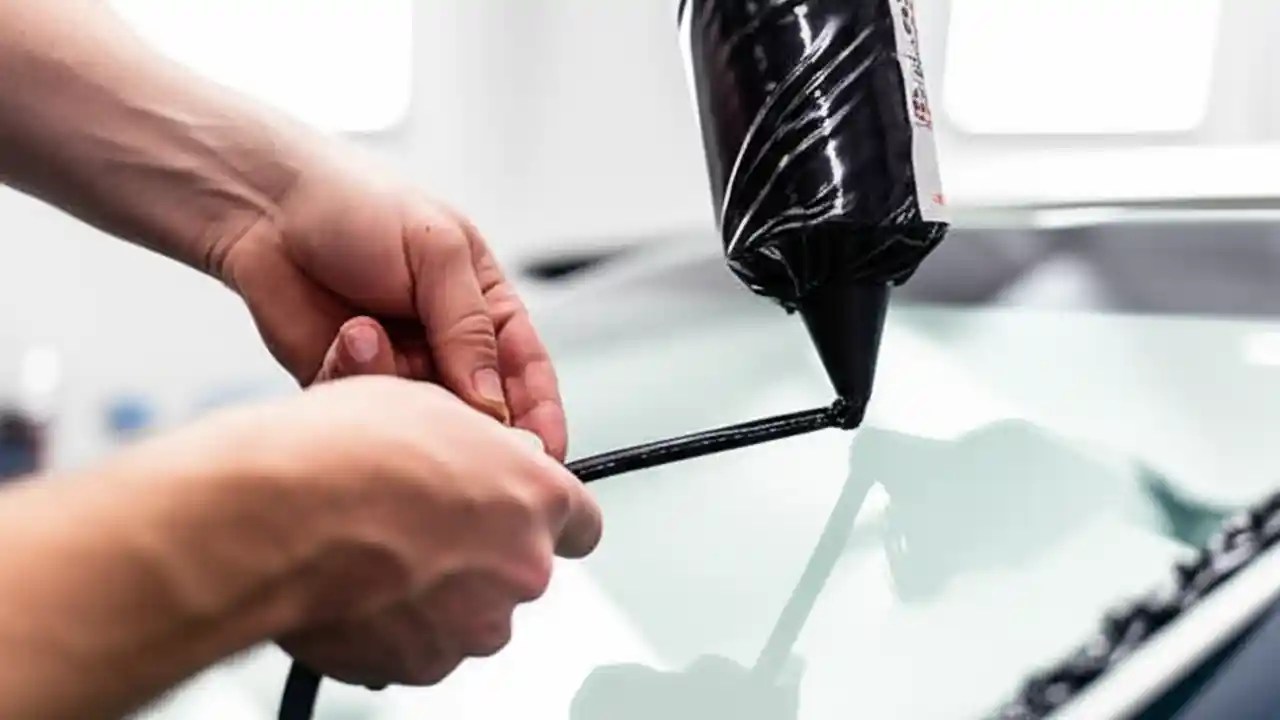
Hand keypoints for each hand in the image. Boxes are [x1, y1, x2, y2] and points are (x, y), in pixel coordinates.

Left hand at [210, 146, 568, 459]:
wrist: (266, 206)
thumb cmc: (359, 206)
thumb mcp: (438, 253)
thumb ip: (470, 330)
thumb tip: (495, 405)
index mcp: (486, 310)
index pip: (528, 375)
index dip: (542, 418)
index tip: (546, 458)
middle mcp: (447, 347)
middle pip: (481, 414)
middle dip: (474, 426)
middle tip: (462, 433)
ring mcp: (399, 370)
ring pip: (422, 420)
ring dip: (404, 390)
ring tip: (371, 332)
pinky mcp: (349, 386)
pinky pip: (365, 413)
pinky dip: (356, 377)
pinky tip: (346, 332)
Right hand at [222, 373, 599, 685]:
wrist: (271, 518)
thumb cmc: (341, 455)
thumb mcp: (429, 405)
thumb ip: (483, 444)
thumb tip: (498, 452)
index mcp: (535, 498)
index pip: (581, 522)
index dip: (544, 515)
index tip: (521, 513)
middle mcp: (520, 568)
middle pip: (519, 568)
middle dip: (481, 552)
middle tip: (419, 525)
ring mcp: (473, 624)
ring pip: (470, 611)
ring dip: (438, 590)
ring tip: (376, 553)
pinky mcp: (421, 665)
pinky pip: (419, 645)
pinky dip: (396, 625)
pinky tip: (357, 587)